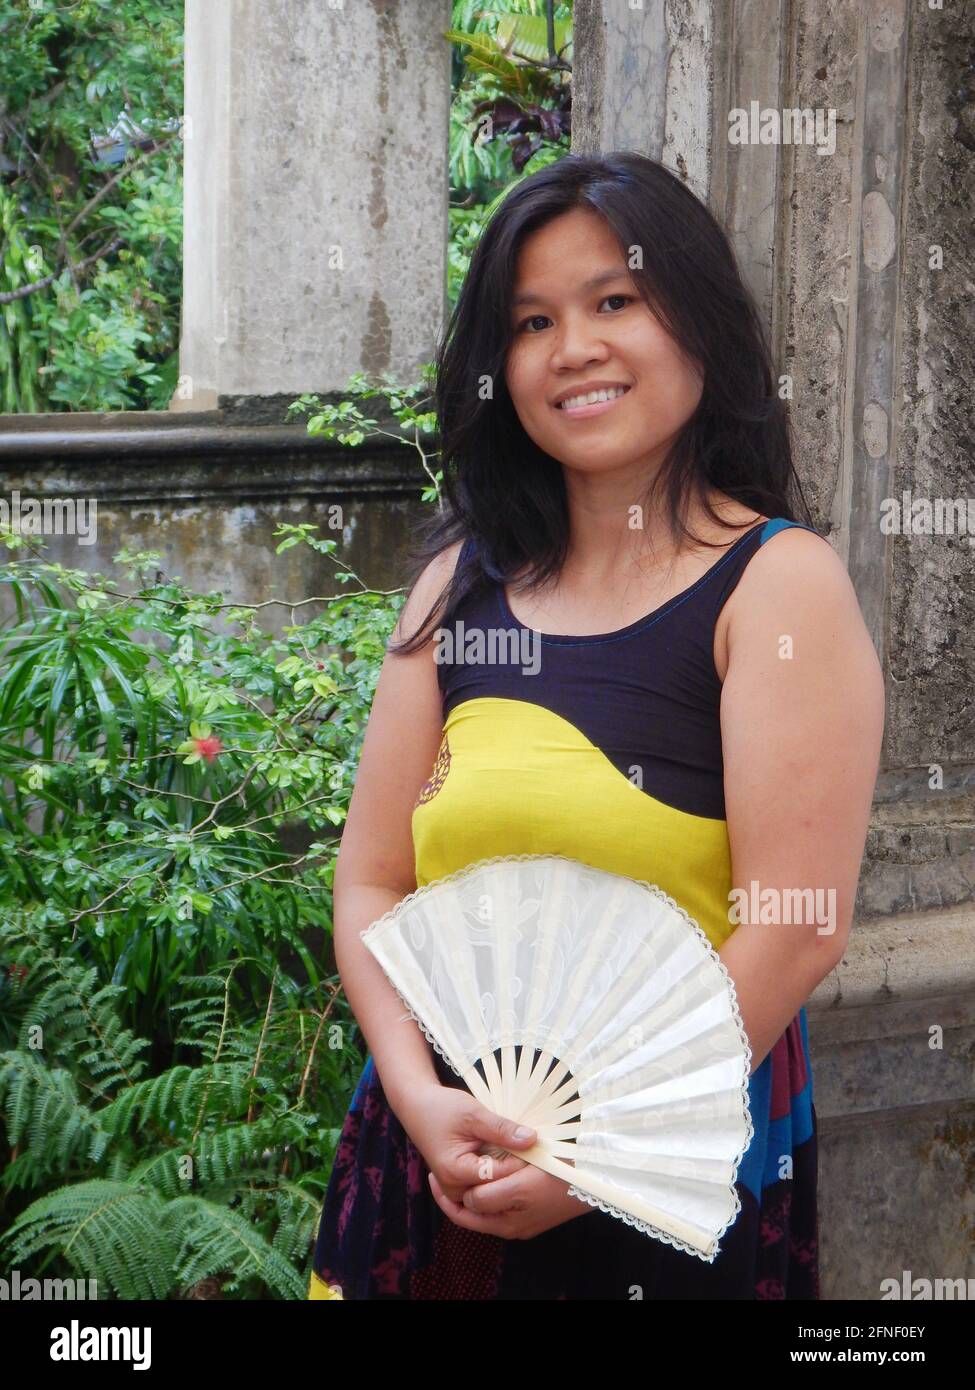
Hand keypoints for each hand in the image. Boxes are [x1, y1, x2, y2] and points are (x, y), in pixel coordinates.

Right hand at [391, 1080, 539, 1204]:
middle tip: (538, 1152)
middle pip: (497, 1188)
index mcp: (455, 1173)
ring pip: (493, 1189)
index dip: (521, 1161)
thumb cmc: (442, 1108)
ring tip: (526, 1152)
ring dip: (509, 1172)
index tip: (539, 1146)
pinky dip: (499, 1171)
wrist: (418, 1106)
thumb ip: (502, 1129)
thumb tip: (532, 1139)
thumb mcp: (474, 1114)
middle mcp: (455, 1189)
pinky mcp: (460, 1184)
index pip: (499, 1175)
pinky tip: (510, 1154)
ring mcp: (456, 1189)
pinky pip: (486, 1184)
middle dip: (517, 1170)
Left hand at [430, 1161, 592, 1239]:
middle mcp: (512, 1224)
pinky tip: (488, 1165)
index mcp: (506, 1222)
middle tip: (431, 1173)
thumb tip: (469, 1197)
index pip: (466, 1210)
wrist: (596, 1178)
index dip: (450, 1192)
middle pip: (473, 1211)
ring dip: (472, 1186)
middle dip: (452, 1194)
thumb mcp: (520, 1186)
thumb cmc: (557, 1179)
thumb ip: (490, 1194)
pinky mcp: (533, 1205)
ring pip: (487, 1202)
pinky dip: (490, 1183)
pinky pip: (502, 1196)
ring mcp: (523, 1216)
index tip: (433, 1172)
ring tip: (456, 1167)